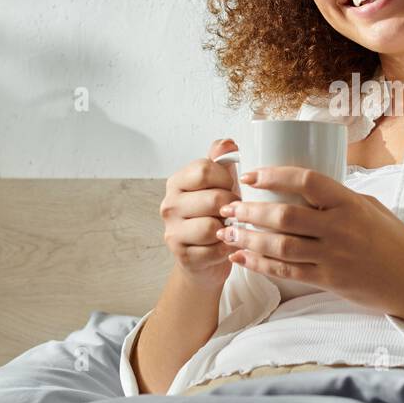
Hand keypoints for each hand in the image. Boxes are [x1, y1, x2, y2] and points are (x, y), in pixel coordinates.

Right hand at [160, 138, 241, 288]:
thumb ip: (222, 161)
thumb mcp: (219, 185)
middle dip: (232, 206)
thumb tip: (228, 143)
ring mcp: (173, 232)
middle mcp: (169, 205)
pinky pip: (214, 250)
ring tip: (229, 229)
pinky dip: (225, 249)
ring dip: (229, 230)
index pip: (204, 170)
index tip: (231, 187)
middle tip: (234, 212)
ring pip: (213, 227)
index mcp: (177, 182)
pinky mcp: (183, 256)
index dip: (226, 178)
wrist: (205, 259)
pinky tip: (224, 246)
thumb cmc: (214, 216)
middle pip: (213, 199)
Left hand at [215, 166, 403, 313]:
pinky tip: (242, 258)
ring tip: (227, 232)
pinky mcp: (330, 281)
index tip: (251, 176)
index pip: (307, 181)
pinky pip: (288, 272)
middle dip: (250, 211)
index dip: (275, 175)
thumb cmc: (395, 240)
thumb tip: (304, 188)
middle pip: (285, 216)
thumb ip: (338, 199)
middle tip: (229, 207)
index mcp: (350, 203)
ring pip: (281, 246)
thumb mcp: (370, 208)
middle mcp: (340, 229)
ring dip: (249, 238)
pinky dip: (261, 264)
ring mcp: (334, 257)